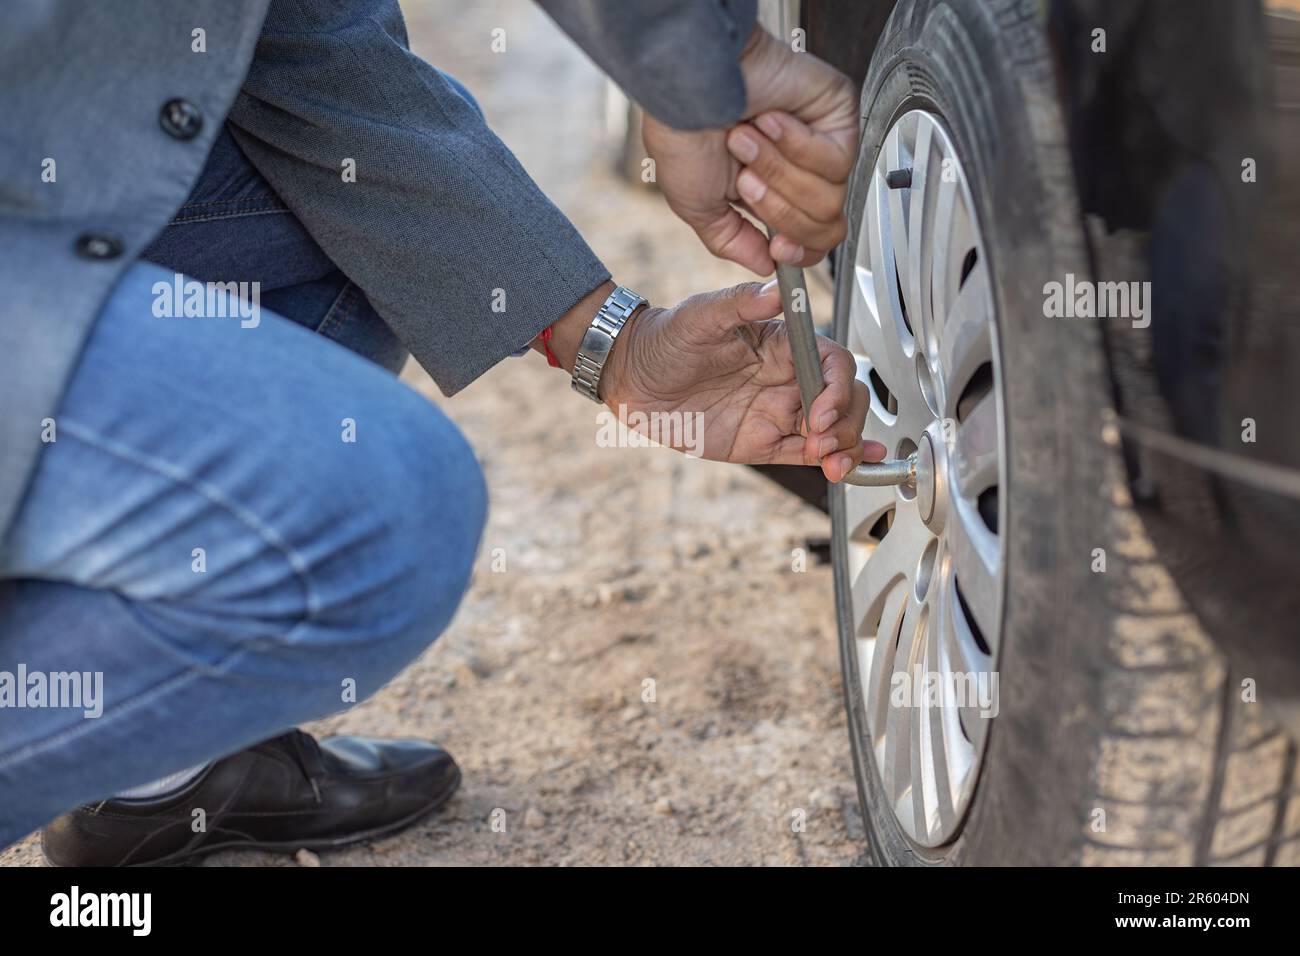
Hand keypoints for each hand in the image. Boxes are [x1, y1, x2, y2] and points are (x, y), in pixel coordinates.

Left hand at [601, 281, 882, 481]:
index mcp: (782, 345)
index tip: (820, 411)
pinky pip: (806, 453)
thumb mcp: (700, 316)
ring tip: (832, 464)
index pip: (832, 363)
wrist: (630, 378)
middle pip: (844, 399)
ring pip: (832, 429)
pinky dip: (831, 461)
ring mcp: (778, 411)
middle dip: (846, 422)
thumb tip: (777, 290)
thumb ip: (740, 303)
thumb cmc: (665, 339)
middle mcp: (788, 378)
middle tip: (822, 440)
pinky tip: (847, 469)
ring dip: (844, 446)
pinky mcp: (762, 442)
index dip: (836, 388)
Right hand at [641, 25, 858, 273]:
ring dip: (779, 172)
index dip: (798, 252)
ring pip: (828, 197)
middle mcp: (796, 172)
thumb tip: (765, 265)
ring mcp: (820, 144)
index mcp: (766, 194)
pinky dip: (795, 145)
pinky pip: (834, 160)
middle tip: (745, 178)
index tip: (777, 248)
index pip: (809, 242)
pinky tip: (770, 120)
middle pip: (823, 227)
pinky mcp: (837, 116)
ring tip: (748, 141)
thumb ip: (730, 240)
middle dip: (780, 209)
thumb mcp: (697, 205)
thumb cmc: (684, 131)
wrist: (689, 81)